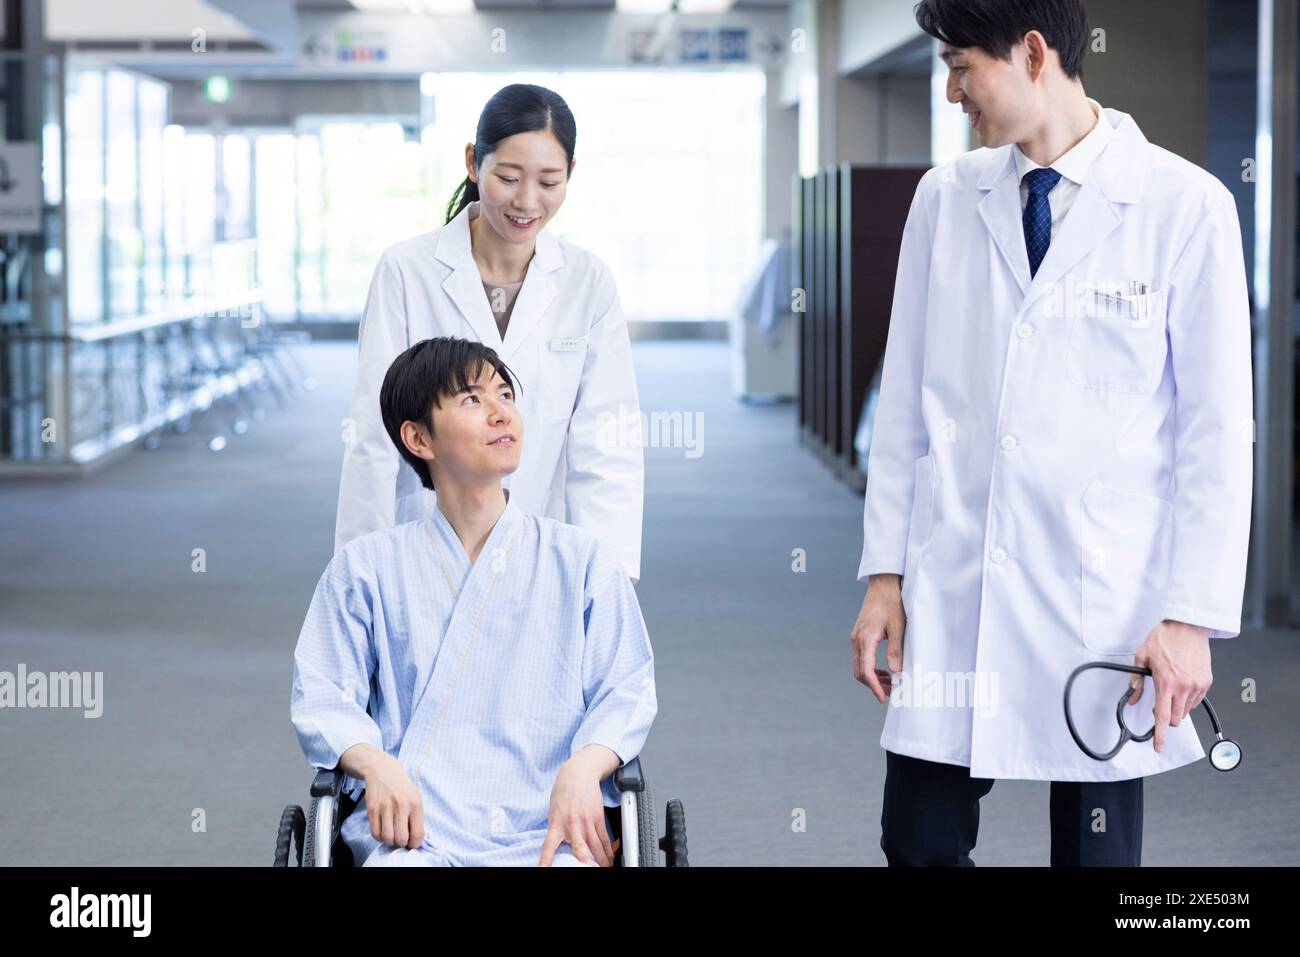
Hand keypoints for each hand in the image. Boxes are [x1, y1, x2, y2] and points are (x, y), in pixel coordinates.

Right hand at [359, 751, 425, 849]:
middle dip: (401, 844)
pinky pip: (375, 833)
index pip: (417, 834)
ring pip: (387, 838)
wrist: (382, 770)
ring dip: (390, 841)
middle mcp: (400, 805)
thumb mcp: (415, 797)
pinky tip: (383, 830)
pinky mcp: (372, 809)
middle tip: (401, 838)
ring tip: (392, 834)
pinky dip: (379, 836)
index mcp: (415, 803)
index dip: (415, 844)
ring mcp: (385, 807)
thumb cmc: (402, 786)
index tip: (412, 843)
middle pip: (401, 839)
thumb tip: (415, 840)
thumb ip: (417, 817)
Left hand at [539, 750, 615, 866]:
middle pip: (580, 850)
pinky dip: (608, 850)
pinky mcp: (598, 818)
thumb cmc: (563, 792)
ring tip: (603, 868)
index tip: (544, 870)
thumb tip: (558, 848)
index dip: (546, 860)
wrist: (578, 773)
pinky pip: (604, 838)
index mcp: (556, 823)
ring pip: (596, 847)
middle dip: (585, 863)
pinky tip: (609, 857)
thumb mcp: (554, 812)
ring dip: (601, 861)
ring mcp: (586, 822)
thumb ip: (556, 830)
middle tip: (590, 870)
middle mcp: (572, 824)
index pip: (548, 846)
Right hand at [851, 575, 906, 702]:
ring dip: (872, 677)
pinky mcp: (859, 635)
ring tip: (890, 684)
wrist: (883, 584)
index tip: (883, 698)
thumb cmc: (892, 602)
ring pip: (859, 665)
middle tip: (890, 693)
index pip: (866, 670)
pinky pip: (861, 657)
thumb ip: (895, 649)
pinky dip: (871, 667)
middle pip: (859, 671)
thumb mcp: (898, 626)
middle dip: (873, 685)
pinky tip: (885, 670)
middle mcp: (857, 640)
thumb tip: (896, 672)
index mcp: (865, 639)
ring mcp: (856, 637)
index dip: (874, 687)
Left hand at [1129, 619, 1212, 752]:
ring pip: (1186, 711)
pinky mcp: (1207, 682)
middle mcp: (1184, 687)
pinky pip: (1196, 700)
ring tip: (1171, 687)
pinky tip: (1182, 684)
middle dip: (1167, 717)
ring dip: (1177, 707)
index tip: (1158, 747)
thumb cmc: (1164, 638)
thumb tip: (1134, 698)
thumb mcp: (1142, 657)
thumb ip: (1137, 681)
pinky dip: (1188, 698)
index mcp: (1166, 683)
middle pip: (1176, 718)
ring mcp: (1198, 685)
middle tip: (1159, 703)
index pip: (1163, 716)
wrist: (1187, 627)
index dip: (1160, 735)